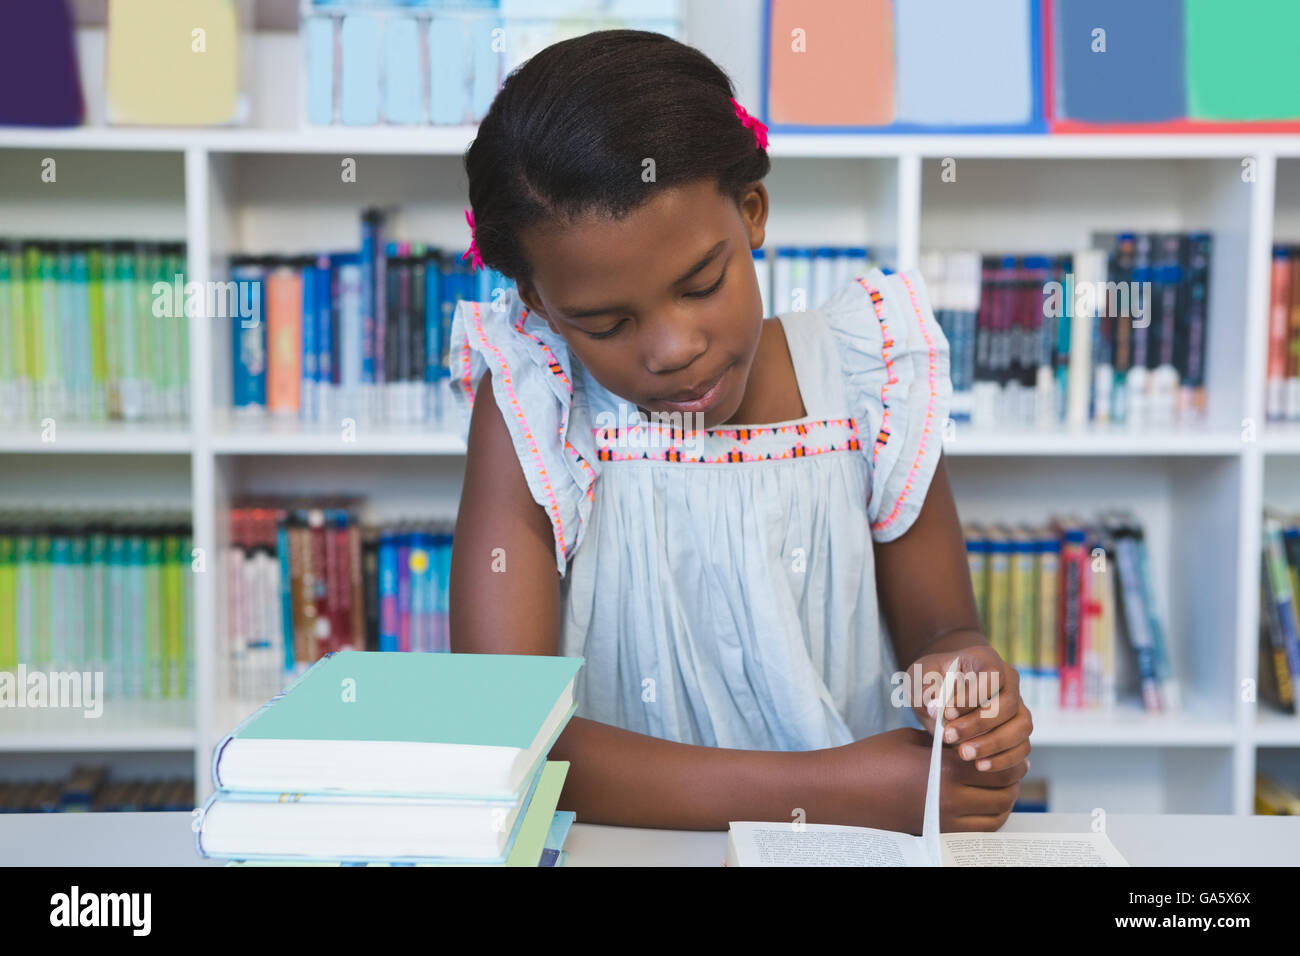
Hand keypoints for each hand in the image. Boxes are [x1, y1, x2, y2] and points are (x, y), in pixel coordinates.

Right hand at [811, 728, 1025, 832]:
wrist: (843, 790)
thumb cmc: (874, 757)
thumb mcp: (914, 740)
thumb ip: (948, 743)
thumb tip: (974, 743)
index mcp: (946, 771)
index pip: (998, 769)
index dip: (1012, 760)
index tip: (1017, 752)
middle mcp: (950, 801)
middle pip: (1003, 797)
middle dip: (1013, 782)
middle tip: (1015, 769)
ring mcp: (943, 821)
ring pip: (994, 819)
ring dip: (1003, 802)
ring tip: (1002, 786)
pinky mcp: (935, 831)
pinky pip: (975, 831)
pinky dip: (987, 818)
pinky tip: (982, 802)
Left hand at [904, 644, 1032, 774]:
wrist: (941, 693)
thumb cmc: (931, 682)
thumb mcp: (919, 679)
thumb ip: (924, 690)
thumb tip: (935, 707)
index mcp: (986, 659)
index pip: (992, 676)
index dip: (972, 696)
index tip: (947, 712)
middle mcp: (1009, 681)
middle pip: (1008, 704)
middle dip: (977, 724)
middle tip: (948, 735)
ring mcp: (1018, 706)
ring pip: (1020, 728)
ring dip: (993, 744)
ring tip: (963, 753)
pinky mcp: (1018, 731)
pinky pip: (1022, 748)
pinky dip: (1004, 760)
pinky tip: (979, 765)